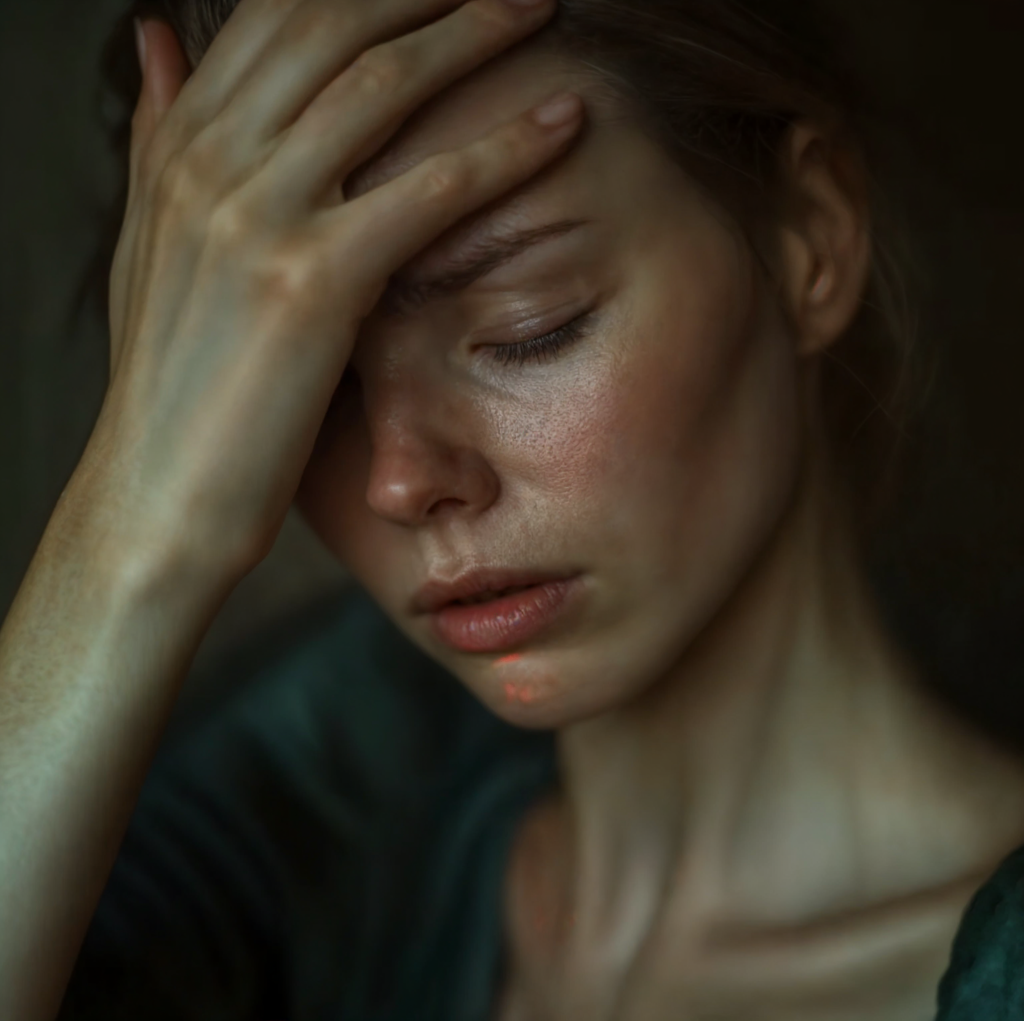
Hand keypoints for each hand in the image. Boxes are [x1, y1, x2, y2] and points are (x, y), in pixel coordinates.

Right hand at [84, 0, 581, 586]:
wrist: (156, 492)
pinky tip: (563, 125)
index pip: (275, 18)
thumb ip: (162, 136)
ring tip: (541, 10)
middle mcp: (212, 162)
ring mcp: (256, 215)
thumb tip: (162, 36)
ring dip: (475, 33)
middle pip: (333, 24)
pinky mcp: (310, 281)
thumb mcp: (152, 244)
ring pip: (382, 85)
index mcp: (180, 147)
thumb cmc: (172, 383)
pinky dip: (503, 149)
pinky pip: (426, 191)